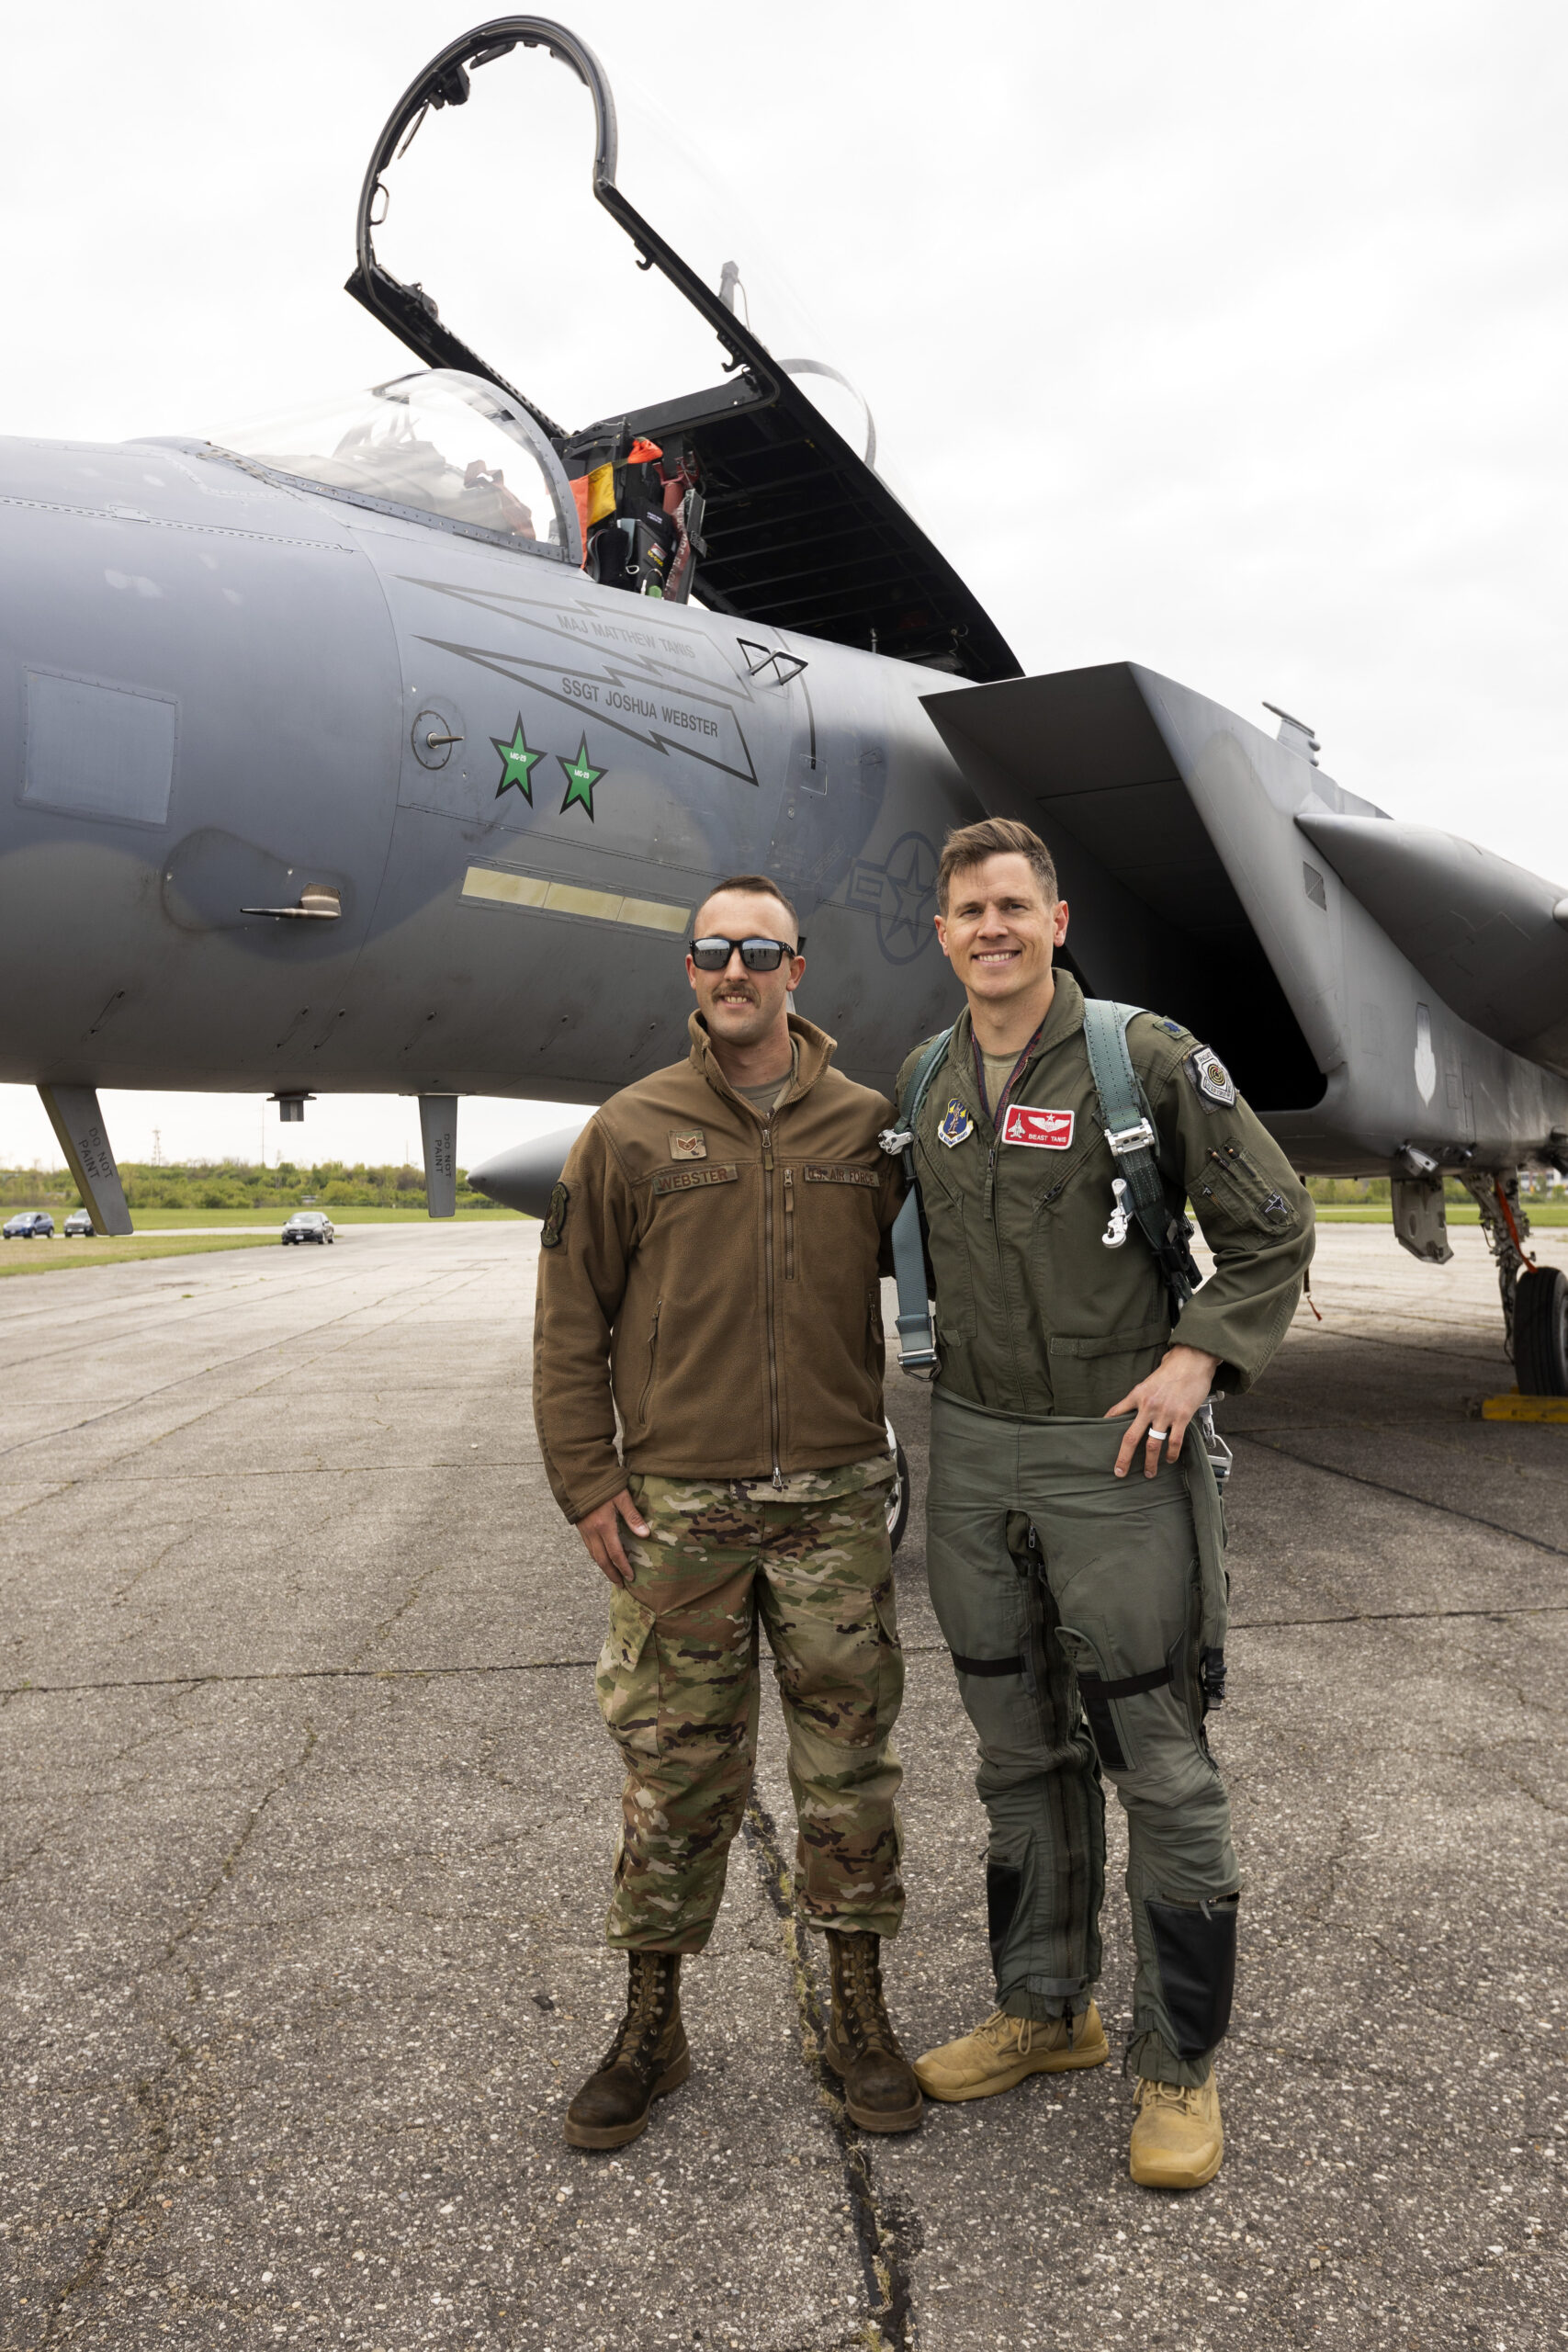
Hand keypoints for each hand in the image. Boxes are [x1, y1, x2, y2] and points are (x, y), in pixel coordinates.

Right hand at [574, 1487, 651, 1585]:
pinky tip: (602, 1558)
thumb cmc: (603, 1484)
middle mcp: (592, 1531)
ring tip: (612, 1575)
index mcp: (604, 1526)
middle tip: (621, 1584)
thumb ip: (632, 1516)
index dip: (623, 1567)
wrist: (580, 1476)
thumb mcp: (621, 1497)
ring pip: (593, 1554)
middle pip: (602, 1560)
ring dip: (603, 1567)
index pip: (615, 1553)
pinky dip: (596, 1556)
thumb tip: (645, 1535)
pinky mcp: (580, 1526)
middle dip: (612, 1574)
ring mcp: (584, 1530)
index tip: (631, 1578)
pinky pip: (588, 1547)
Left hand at [1106, 1344, 1220, 1478]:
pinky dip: (1171, 1454)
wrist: (1192, 1360)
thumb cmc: (1172, 1368)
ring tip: (1149, 1473)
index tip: (1100, 1437)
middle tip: (1120, 1472)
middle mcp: (1148, 1406)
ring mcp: (1165, 1413)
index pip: (1116, 1413)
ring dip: (1150, 1462)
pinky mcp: (1182, 1417)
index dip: (1106, 1425)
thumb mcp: (1149, 1380)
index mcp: (1137, 1394)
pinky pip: (1174, 1441)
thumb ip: (1141, 1395)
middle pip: (1131, 1438)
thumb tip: (1134, 1407)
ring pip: (1153, 1445)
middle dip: (1124, 1458)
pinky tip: (1169, 1459)